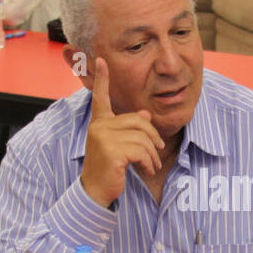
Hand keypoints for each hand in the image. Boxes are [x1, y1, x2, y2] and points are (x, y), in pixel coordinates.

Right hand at [79, 57, 163, 207]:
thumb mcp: (119, 147)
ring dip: (152, 155)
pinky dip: (148, 163)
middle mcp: (99, 127)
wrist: (95, 192)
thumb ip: (130, 130)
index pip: (101, 98)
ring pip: (143, 138)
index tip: (101, 60)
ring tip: (151, 166)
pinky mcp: (111, 151)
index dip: (102, 79)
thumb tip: (145, 115)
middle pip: (139, 122)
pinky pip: (141, 151)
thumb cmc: (108, 169)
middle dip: (153, 139)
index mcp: (99, 123)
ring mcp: (103, 138)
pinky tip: (145, 171)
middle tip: (157, 153)